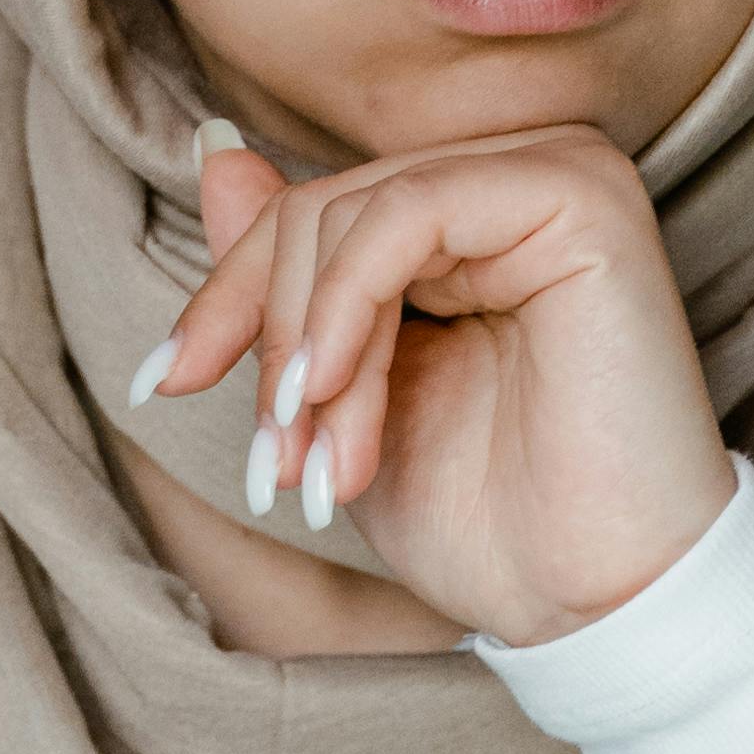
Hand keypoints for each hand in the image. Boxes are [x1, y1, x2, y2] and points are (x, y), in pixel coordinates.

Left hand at [145, 125, 733, 650]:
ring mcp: (558, 173)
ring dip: (307, 352)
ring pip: (353, 213)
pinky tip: (335, 395)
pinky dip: (346, 309)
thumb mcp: (341, 391)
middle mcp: (522, 173)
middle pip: (322, 209)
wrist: (593, 602)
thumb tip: (214, 151)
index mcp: (477, 211)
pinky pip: (408, 213)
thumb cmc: (487, 514)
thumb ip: (287, 273)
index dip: (227, 299)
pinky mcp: (581, 197)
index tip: (161, 384)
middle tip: (274, 465)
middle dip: (268, 342)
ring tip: (316, 467)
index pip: (312, 211)